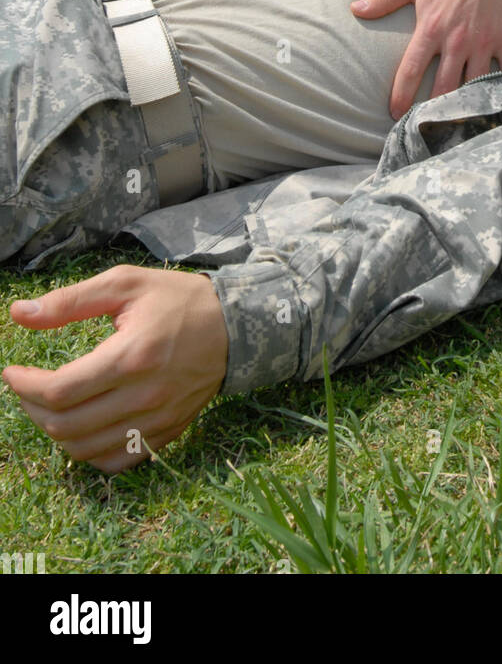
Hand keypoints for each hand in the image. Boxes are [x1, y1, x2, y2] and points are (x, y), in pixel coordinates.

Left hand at [3, 266, 227, 473]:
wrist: (235, 326)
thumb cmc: (176, 300)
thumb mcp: (125, 284)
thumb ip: (69, 300)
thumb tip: (18, 315)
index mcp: (131, 357)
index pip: (59, 391)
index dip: (25, 386)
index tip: (13, 372)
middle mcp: (144, 396)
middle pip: (66, 426)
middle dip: (32, 409)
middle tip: (27, 388)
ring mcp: (156, 421)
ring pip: (85, 450)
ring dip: (55, 432)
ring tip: (50, 405)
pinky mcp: (166, 433)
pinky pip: (114, 461)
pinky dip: (88, 452)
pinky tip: (82, 426)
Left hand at [351, 0, 501, 118]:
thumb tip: (355, 9)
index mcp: (432, 28)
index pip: (411, 69)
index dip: (402, 96)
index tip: (395, 113)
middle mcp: (457, 40)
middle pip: (443, 86)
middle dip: (434, 109)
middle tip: (427, 125)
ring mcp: (484, 42)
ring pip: (474, 84)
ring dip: (466, 104)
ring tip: (458, 122)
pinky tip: (497, 102)